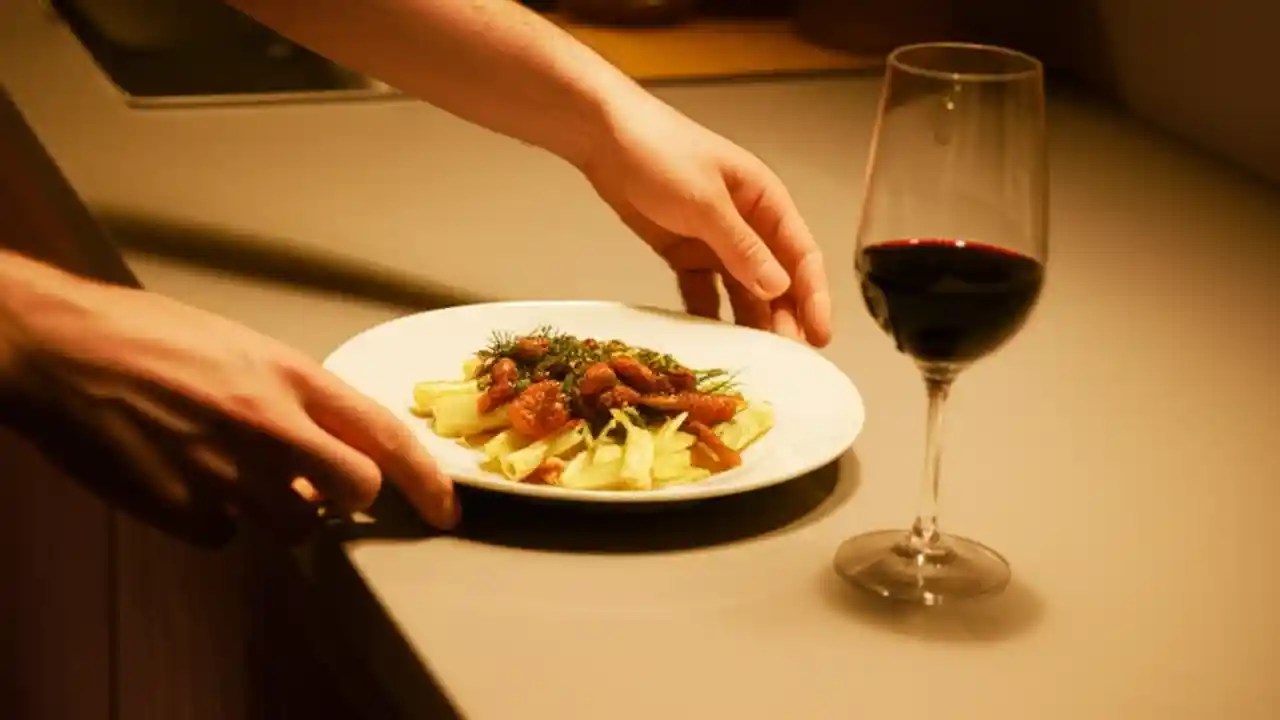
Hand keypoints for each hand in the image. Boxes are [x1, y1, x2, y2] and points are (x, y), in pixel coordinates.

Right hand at [0, 257, 457, 544]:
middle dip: (348, 499)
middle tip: (317, 487)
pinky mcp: (182, 507)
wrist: (61, 347)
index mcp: (289, 375)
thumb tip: (324, 450)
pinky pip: (224, 536)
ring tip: (230, 469)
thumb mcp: (241, 349)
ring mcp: (227, 470)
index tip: (447, 510)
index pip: (385, 435)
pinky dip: (214, 520)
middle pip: (356, 491)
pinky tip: (182, 478)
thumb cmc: (148, 336)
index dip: (427, 479)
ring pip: (293, 525)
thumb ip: (292, 398)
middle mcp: (270, 425)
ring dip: (277, 512)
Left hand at [581, 95, 831, 346]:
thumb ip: (741, 247)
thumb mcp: (705, 202)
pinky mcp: (683, 252)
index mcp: (765, 201)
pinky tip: (713, 340)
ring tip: (755, 359)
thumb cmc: (661, 154)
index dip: (814, 297)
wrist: (603, 136)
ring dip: (750, 321)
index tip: (819, 337)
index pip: (802, 255)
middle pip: (775, 278)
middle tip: (787, 360)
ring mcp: (714, 240)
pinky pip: (703, 290)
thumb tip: (779, 289)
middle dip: (784, 318)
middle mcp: (747, 224)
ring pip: (742, 289)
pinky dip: (709, 313)